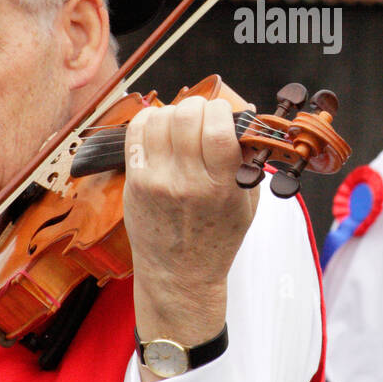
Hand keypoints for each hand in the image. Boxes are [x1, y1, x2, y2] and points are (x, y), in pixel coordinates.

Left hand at [123, 95, 258, 366]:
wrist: (179, 276)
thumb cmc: (217, 239)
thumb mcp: (247, 203)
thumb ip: (247, 161)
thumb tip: (244, 118)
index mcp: (222, 187)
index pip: (218, 129)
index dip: (221, 110)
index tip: (223, 113)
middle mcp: (187, 182)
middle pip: (186, 117)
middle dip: (198, 106)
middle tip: (202, 115)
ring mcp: (157, 181)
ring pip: (159, 119)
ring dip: (173, 112)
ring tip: (180, 124)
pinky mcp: (135, 182)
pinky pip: (136, 133)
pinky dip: (149, 121)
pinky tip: (159, 129)